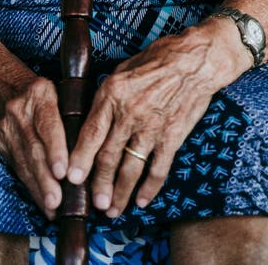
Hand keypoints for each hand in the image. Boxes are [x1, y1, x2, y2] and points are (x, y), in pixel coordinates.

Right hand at [0, 76, 67, 220]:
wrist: (7, 86)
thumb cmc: (48, 93)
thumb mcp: (63, 91)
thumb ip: (76, 113)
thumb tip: (95, 148)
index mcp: (40, 93)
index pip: (49, 122)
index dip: (56, 149)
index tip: (63, 172)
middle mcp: (20, 110)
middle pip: (34, 147)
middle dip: (46, 177)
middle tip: (57, 200)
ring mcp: (8, 128)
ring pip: (24, 161)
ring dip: (39, 187)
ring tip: (52, 207)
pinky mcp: (2, 143)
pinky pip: (17, 167)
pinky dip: (31, 186)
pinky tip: (42, 201)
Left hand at [66, 28, 221, 217]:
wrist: (195, 60)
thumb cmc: (159, 59)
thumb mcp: (124, 68)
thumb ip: (108, 94)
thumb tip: (94, 116)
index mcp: (112, 94)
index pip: (91, 133)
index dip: (80, 159)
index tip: (72, 178)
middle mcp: (129, 113)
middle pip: (109, 156)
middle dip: (99, 184)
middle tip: (94, 204)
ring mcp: (151, 127)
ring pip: (131, 168)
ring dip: (120, 192)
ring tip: (113, 209)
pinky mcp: (172, 136)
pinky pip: (158, 168)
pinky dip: (150, 188)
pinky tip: (142, 200)